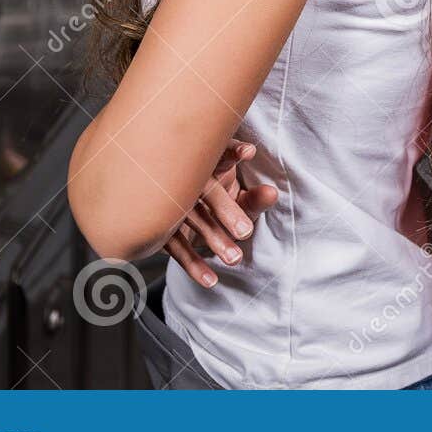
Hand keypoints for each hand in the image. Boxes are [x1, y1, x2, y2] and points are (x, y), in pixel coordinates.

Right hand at [162, 140, 278, 288]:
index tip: (248, 152)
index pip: (220, 153)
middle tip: (246, 231)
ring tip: (235, 259)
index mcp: (207, 164)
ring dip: (213, 239)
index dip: (233, 151)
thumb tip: (272, 194)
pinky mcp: (160, 227)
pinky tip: (210, 280)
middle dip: (226, 210)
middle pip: (206, 190)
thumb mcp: (238, 200)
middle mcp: (186, 179)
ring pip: (191, 219)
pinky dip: (193, 264)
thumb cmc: (215, 202)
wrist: (170, 214)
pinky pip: (176, 247)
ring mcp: (170, 203)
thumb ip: (254, 199)